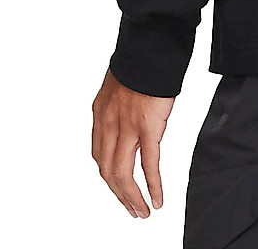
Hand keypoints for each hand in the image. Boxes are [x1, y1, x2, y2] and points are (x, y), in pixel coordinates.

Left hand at [92, 68, 175, 217]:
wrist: (149, 45)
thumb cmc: (140, 59)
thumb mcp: (119, 83)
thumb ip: (120, 103)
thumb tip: (127, 112)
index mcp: (101, 113)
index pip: (99, 155)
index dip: (109, 175)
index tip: (119, 185)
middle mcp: (109, 124)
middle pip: (108, 171)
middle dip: (120, 194)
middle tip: (132, 208)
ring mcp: (127, 127)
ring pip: (123, 174)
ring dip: (132, 198)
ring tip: (143, 211)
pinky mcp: (148, 126)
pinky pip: (148, 164)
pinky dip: (152, 185)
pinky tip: (158, 198)